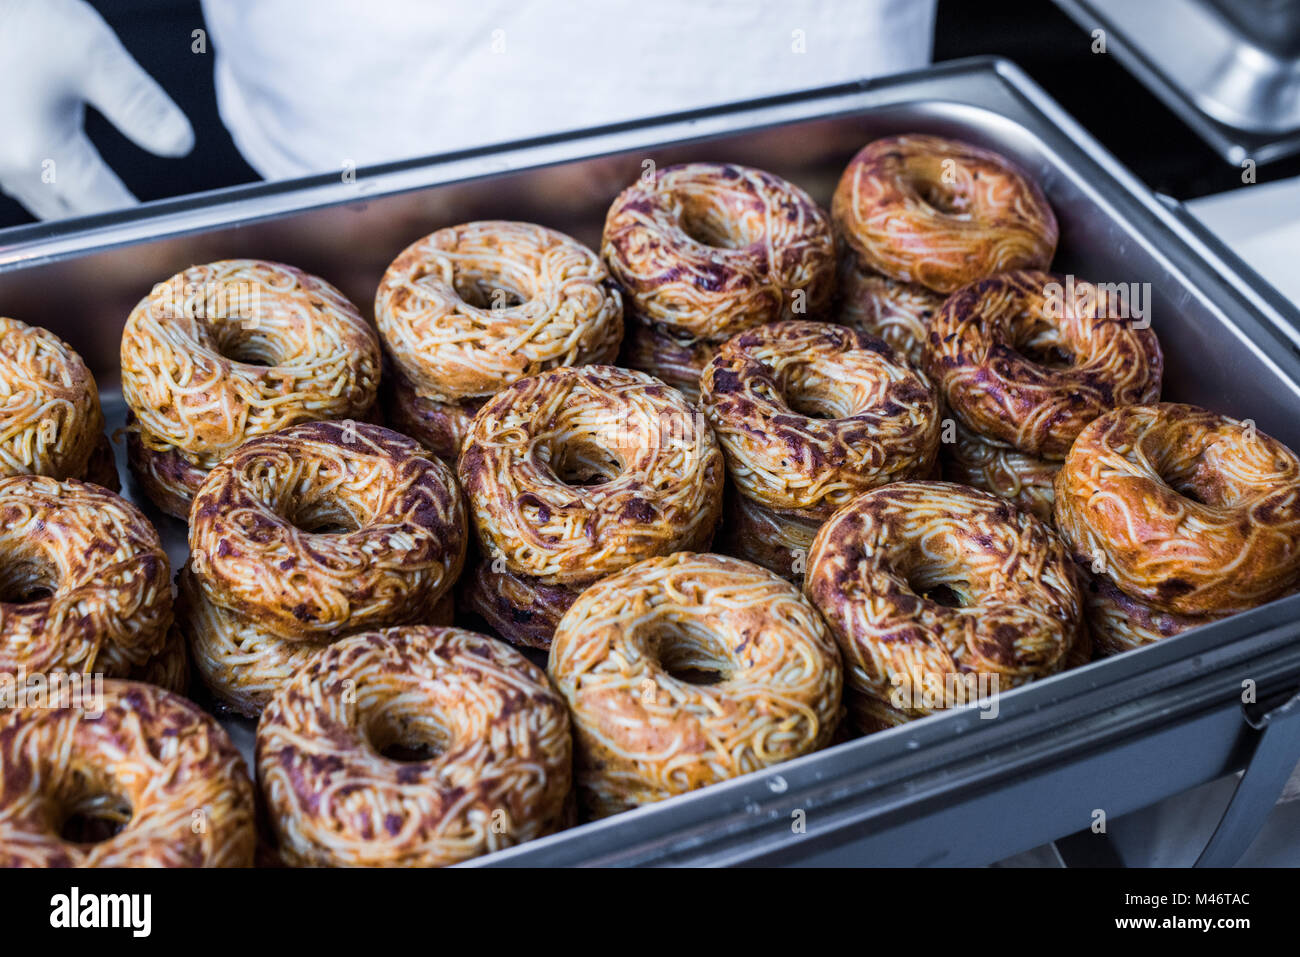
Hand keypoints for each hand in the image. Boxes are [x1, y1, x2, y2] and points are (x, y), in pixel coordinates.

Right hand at [0, 0, 193, 219]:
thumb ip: (139, 104)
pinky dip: (54, 185)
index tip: (166, 225)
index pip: (105, 209)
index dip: (139, 223)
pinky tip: (72, 173)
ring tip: (114, 199)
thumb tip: (181, 143)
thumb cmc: (21, 20)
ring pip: (46, 204)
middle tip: (146, 219)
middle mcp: (11, 166)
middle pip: (74, 218)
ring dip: (80, 205)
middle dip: (110, 220)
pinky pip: (25, 183)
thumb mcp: (91, 55)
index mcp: (42, 152)